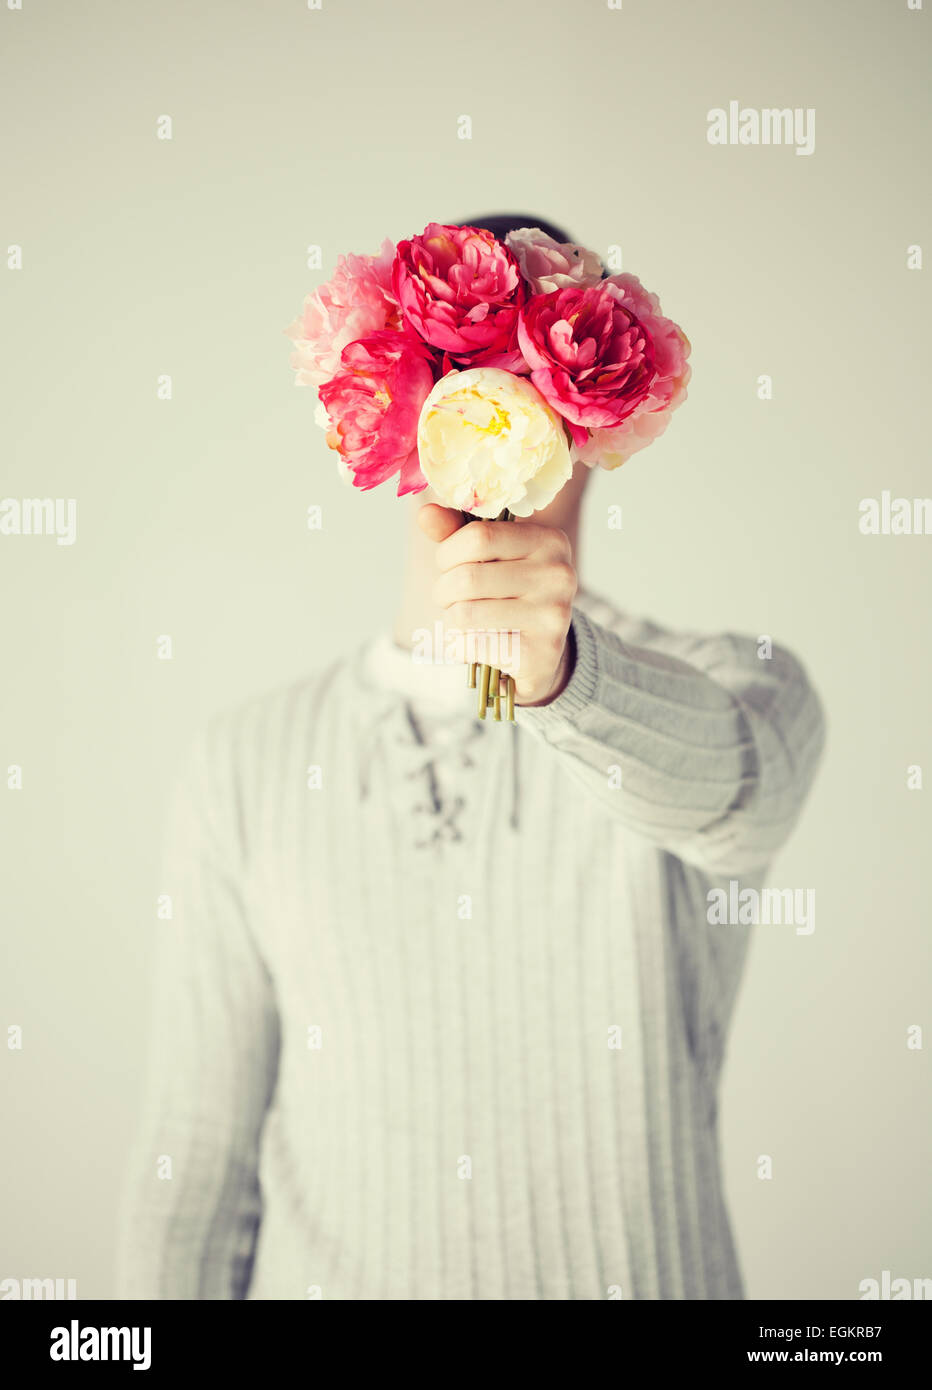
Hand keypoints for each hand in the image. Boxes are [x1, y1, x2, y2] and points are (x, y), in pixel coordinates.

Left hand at [417, 504, 577, 706]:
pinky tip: (478, 644)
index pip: (478, 536)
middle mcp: (558, 575)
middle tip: (448, 599)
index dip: (447, 553)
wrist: (538, 653)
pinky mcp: (540, 653)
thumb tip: (426, 513)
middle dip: (443, 591)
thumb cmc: (507, 595)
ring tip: (464, 620)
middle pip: (468, 578)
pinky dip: (461, 646)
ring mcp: (552, 616)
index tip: (447, 566)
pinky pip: (473, 645)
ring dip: (451, 620)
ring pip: (466, 614)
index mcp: (548, 540)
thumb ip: (457, 533)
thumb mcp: (488, 557)